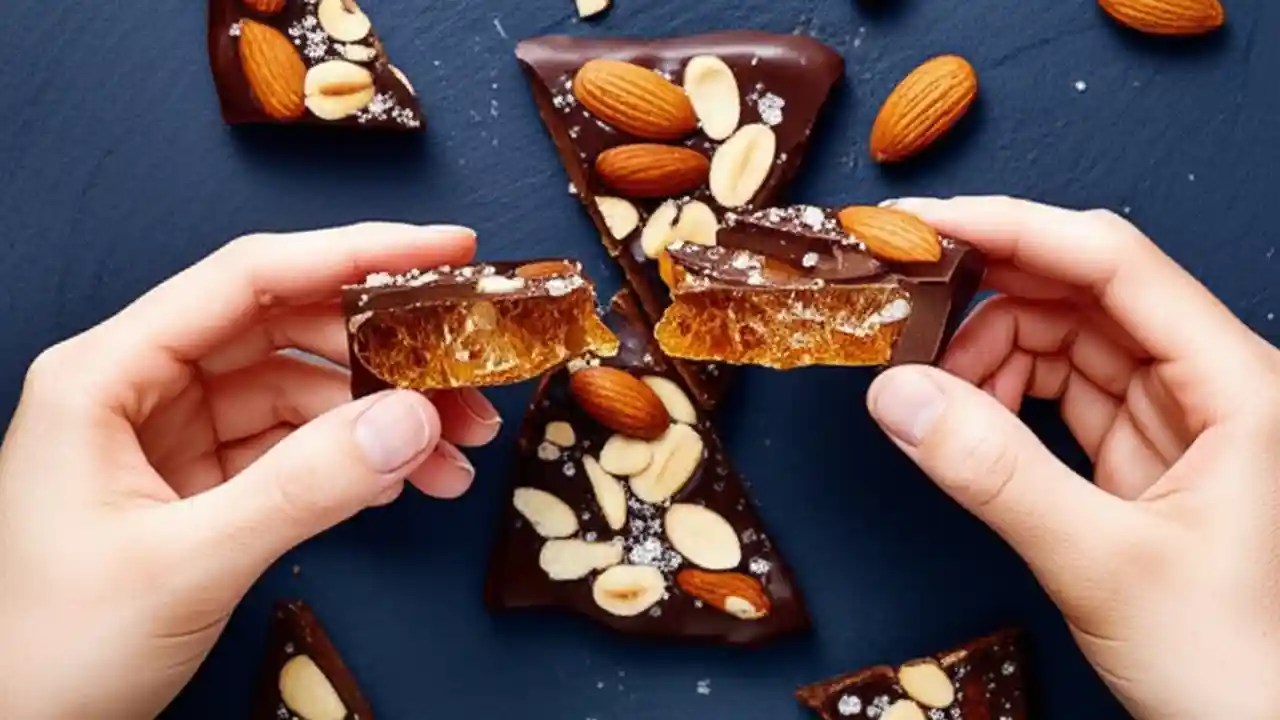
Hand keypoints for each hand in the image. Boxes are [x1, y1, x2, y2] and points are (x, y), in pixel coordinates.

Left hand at [0, 223, 501, 718]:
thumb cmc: (50, 650)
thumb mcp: (186, 562)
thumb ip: (305, 487)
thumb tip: (411, 421)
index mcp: (105, 375)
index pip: (248, 281)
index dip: (355, 254)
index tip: (444, 248)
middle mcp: (139, 389)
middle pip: (287, 330)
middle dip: (387, 348)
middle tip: (469, 365)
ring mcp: (172, 436)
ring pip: (302, 392)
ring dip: (384, 412)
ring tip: (460, 442)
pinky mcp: (199, 484)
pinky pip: (296, 448)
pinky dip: (356, 459)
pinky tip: (407, 477)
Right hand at [865, 197, 1279, 718]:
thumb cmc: (1233, 665)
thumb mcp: (1103, 563)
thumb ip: (996, 474)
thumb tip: (899, 393)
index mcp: (1237, 383)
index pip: (1113, 262)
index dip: (1013, 228)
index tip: (925, 224)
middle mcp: (1211, 383)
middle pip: (1085, 289)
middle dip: (990, 290)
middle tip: (904, 299)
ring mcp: (1178, 418)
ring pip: (1068, 338)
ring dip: (991, 351)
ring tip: (935, 390)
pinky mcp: (1145, 456)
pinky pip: (1063, 392)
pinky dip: (1006, 395)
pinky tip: (970, 418)